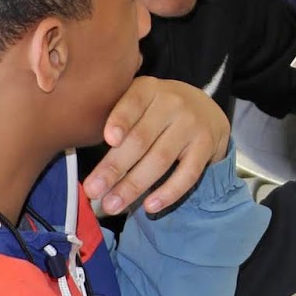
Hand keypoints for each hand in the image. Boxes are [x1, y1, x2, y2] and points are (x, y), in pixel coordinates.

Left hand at [85, 77, 230, 216]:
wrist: (205, 109)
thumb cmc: (157, 111)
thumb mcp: (140, 102)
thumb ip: (117, 121)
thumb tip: (89, 168)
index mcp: (149, 89)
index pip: (133, 102)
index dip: (121, 119)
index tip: (109, 139)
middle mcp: (173, 103)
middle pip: (141, 138)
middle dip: (114, 167)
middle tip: (93, 191)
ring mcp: (192, 124)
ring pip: (160, 159)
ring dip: (134, 185)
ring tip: (112, 205)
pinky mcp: (206, 145)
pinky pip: (188, 174)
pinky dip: (168, 192)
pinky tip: (149, 206)